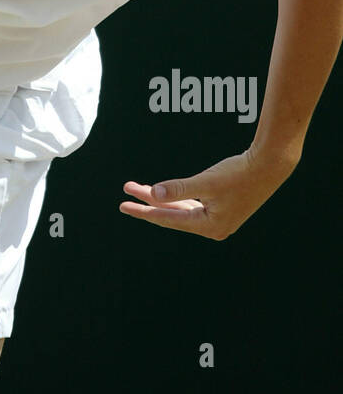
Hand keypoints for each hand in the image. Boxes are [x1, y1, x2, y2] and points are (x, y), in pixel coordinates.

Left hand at [119, 146, 297, 240]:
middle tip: (126, 192)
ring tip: (138, 188)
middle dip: (148, 201)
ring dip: (161, 197)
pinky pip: (191, 204)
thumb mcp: (206, 181)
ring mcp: (218, 218)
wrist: (269, 165)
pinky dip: (176, 197)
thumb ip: (179, 187)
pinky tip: (163, 192)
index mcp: (210, 226)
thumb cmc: (239, 173)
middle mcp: (213, 227)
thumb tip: (154, 192)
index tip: (124, 206)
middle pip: (172, 214)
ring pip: (181, 208)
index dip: (144, 211)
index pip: (168, 219)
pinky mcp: (222, 207)